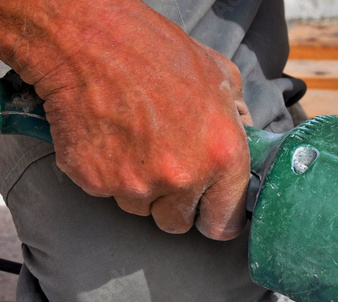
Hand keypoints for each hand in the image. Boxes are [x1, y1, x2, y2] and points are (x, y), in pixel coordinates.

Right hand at [0, 0, 250, 239]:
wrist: (87, 39)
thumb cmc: (156, 52)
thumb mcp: (220, 77)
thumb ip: (239, 117)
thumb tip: (249, 136)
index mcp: (223, 157)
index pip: (224, 223)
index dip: (214, 218)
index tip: (207, 211)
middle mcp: (183, 178)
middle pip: (178, 222)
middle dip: (173, 202)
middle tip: (163, 164)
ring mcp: (136, 183)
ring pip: (140, 208)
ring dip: (138, 186)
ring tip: (133, 141)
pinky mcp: (95, 180)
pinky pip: (104, 192)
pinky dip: (104, 172)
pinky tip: (108, 138)